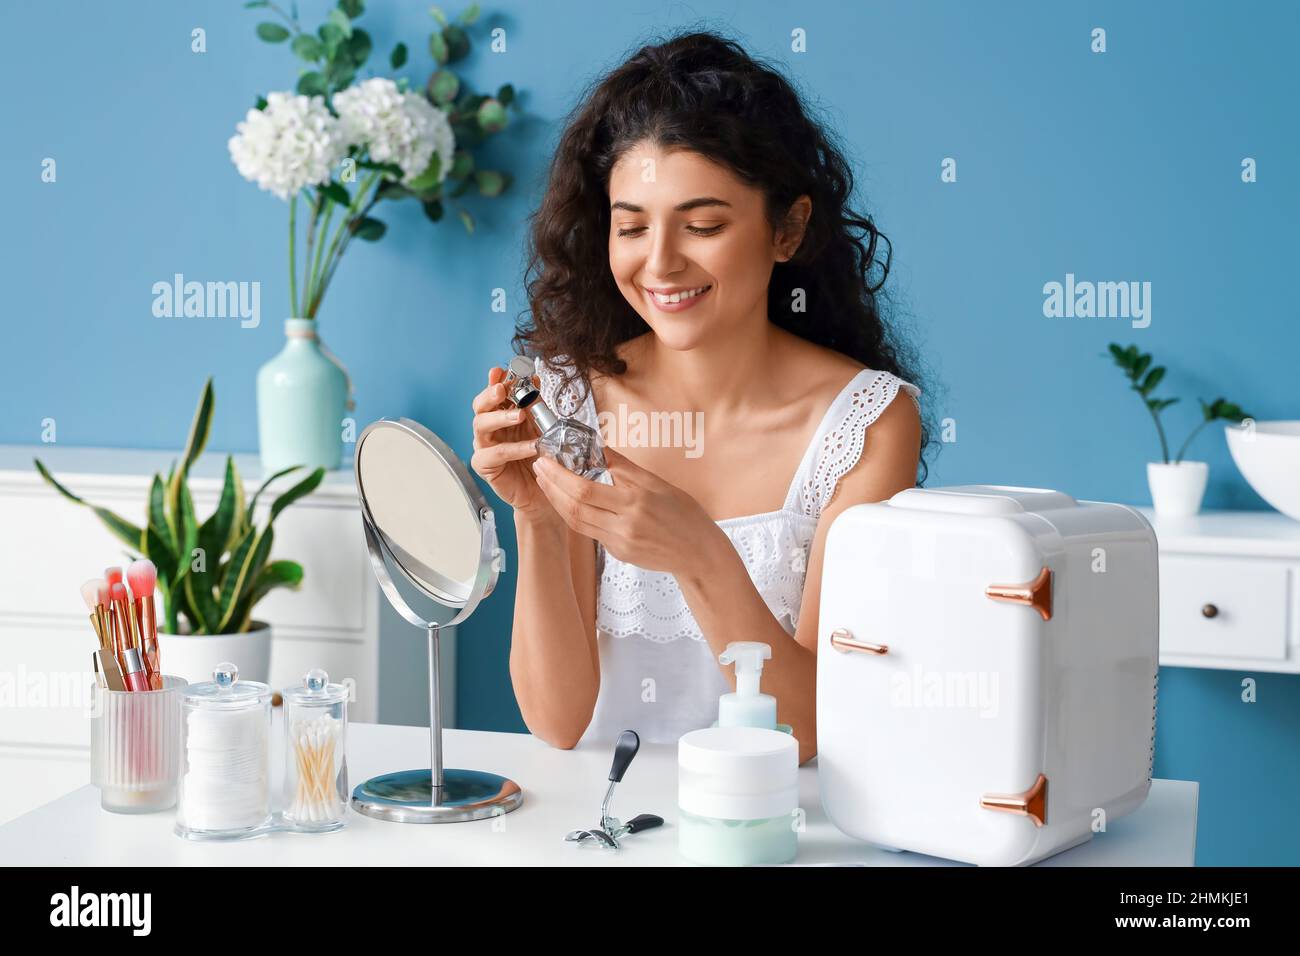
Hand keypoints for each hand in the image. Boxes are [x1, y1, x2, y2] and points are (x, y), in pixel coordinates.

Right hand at [469, 366, 553, 520]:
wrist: (543, 488)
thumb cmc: (538, 457)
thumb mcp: (540, 426)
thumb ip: (535, 404)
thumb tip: (534, 379)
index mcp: (500, 415)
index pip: (493, 393)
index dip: (495, 380)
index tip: (501, 370)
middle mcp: (489, 429)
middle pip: (479, 406)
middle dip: (490, 395)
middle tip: (502, 389)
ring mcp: (484, 446)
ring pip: (481, 426)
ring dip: (500, 417)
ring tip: (519, 415)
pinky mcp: (485, 466)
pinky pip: (495, 454)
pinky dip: (514, 448)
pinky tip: (530, 446)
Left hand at [531, 445, 720, 575]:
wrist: (699, 552)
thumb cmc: (684, 513)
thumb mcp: (656, 483)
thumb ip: (624, 467)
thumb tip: (598, 447)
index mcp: (634, 502)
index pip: (584, 489)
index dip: (559, 476)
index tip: (545, 460)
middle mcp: (624, 525)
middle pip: (574, 507)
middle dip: (551, 487)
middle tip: (538, 468)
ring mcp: (620, 542)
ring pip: (577, 522)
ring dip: (558, 502)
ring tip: (547, 483)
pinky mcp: (619, 554)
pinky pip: (592, 533)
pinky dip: (578, 515)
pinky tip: (571, 502)